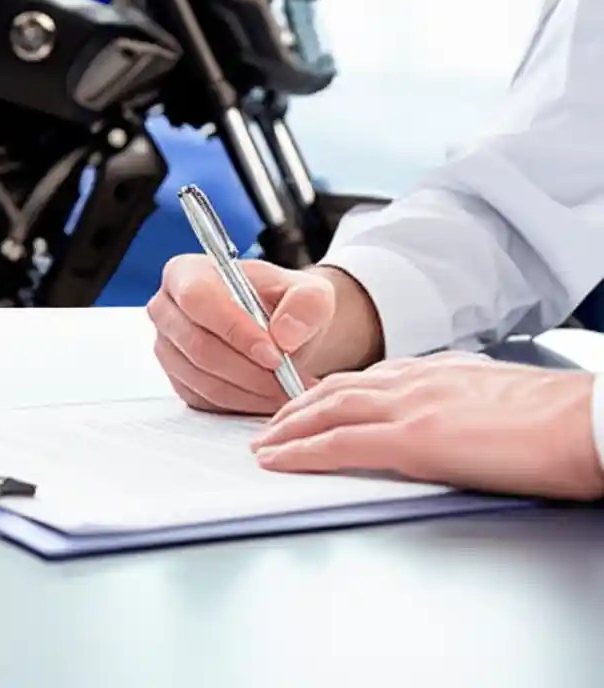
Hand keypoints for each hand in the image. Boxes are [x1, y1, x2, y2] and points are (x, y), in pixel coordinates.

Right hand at [148, 255, 340, 414]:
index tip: (275, 354)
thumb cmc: (285, 304)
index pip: (198, 299)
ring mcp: (168, 349)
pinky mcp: (178, 380)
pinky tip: (270, 396)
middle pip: (198, 346)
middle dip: (248, 369)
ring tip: (288, 389)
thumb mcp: (310, 293)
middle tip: (288, 379)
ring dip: (250, 390)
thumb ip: (306, 304)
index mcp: (185, 273)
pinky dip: (243, 404)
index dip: (235, 329)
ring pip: (203, 379)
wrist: (281, 330)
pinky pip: (206, 400)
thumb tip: (285, 334)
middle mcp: (166, 310)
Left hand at [251, 352, 603, 500]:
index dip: (331, 393)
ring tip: (261, 445)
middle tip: (269, 426)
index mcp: (439, 371)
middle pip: (336, 389)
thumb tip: (451, 421)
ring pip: (327, 411)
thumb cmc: (562, 418)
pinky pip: (338, 443)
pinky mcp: (412, 439)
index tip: (308, 404)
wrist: (591, 421)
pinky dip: (300, 450)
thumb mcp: (498, 399)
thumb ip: (462, 403)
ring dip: (286, 428)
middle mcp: (417, 380)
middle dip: (296, 408)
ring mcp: (411, 406)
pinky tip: (277, 460)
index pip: (369, 379)